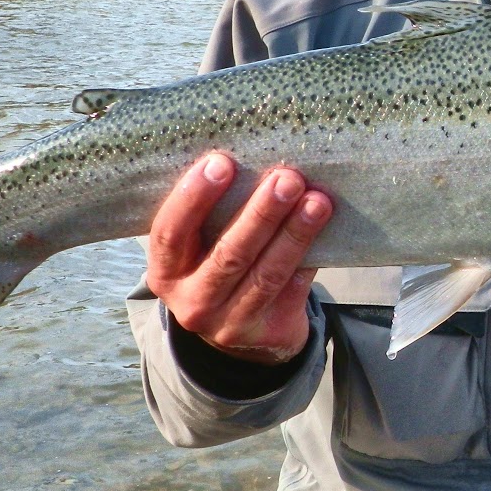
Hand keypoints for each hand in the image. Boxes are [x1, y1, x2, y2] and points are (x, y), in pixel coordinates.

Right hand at [146, 152, 332, 364]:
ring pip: (267, 273)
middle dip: (260, 213)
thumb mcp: (200, 247)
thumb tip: (254, 158)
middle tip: (287, 178)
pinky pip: (293, 288)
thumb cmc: (218, 265)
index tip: (222, 162)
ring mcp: (230, 322)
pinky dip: (310, 255)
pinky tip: (324, 228)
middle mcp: (192, 301)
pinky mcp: (268, 332)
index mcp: (166, 271)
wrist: (243, 332)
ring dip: (295, 233)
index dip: (194, 198)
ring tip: (317, 201)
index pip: (171, 233)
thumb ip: (213, 214)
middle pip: (229, 254)